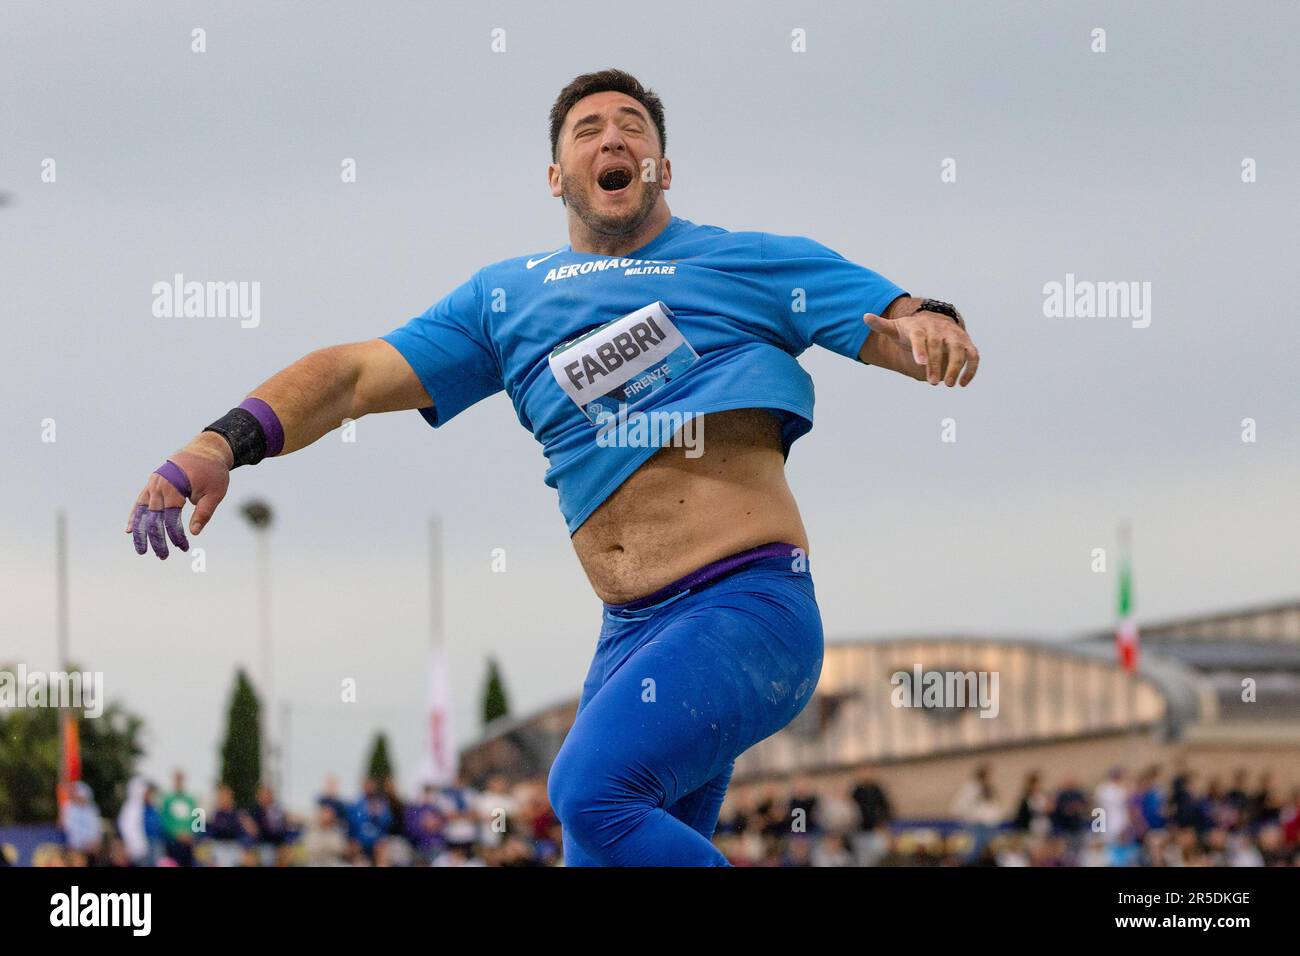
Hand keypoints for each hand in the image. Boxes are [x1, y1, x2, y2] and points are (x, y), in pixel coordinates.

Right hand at [125, 433, 232, 558]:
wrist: (206, 450)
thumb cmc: (213, 472)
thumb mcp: (215, 493)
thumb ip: (204, 512)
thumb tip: (194, 533)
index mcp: (175, 486)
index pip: (171, 517)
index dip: (175, 535)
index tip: (183, 547)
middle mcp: (159, 485)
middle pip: (154, 517)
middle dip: (157, 539)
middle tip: (162, 556)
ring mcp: (153, 484)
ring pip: (143, 511)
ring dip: (141, 532)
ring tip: (141, 550)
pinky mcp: (152, 483)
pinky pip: (140, 502)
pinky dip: (135, 516)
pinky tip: (130, 531)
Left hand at [864, 308, 979, 386]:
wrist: (934, 321)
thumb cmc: (912, 329)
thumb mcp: (896, 328)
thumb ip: (882, 326)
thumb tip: (866, 317)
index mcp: (920, 327)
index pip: (920, 337)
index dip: (920, 349)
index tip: (920, 364)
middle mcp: (939, 330)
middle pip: (939, 346)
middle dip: (936, 364)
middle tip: (932, 383)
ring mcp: (954, 336)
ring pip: (959, 350)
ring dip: (956, 367)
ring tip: (949, 385)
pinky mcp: (967, 344)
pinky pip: (973, 355)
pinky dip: (971, 369)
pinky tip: (962, 384)